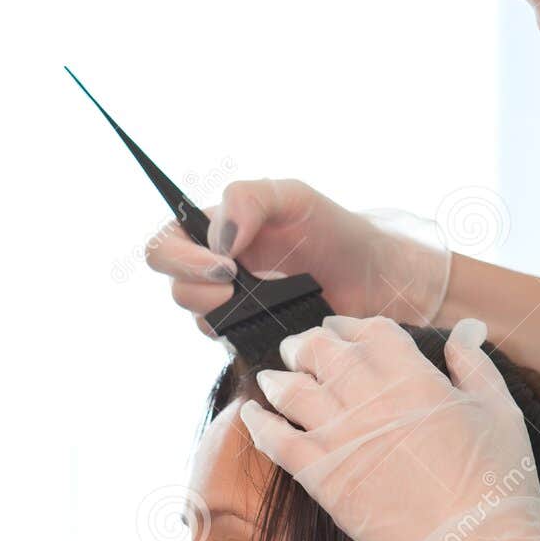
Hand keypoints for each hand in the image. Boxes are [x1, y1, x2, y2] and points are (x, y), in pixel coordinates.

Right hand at [144, 178, 450, 336]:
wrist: (374, 278)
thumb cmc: (335, 230)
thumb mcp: (294, 197)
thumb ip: (249, 200)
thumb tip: (219, 242)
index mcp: (215, 232)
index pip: (164, 246)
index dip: (180, 258)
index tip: (226, 264)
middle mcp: (216, 270)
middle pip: (175, 286)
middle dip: (201, 288)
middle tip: (239, 285)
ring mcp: (233, 307)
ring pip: (199, 319)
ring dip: (226, 311)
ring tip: (267, 301)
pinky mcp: (253, 337)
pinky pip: (231, 344)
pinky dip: (248, 334)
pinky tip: (279, 321)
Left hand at [240, 316, 539, 540]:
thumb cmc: (497, 483)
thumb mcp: (499, 412)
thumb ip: (474, 366)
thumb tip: (464, 330)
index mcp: (415, 377)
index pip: (369, 331)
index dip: (350, 326)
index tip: (340, 329)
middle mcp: (371, 398)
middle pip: (322, 352)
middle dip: (307, 345)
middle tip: (299, 349)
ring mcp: (342, 438)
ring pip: (292, 390)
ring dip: (279, 378)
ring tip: (273, 378)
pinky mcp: (322, 479)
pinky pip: (276, 441)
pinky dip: (258, 423)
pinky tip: (251, 414)